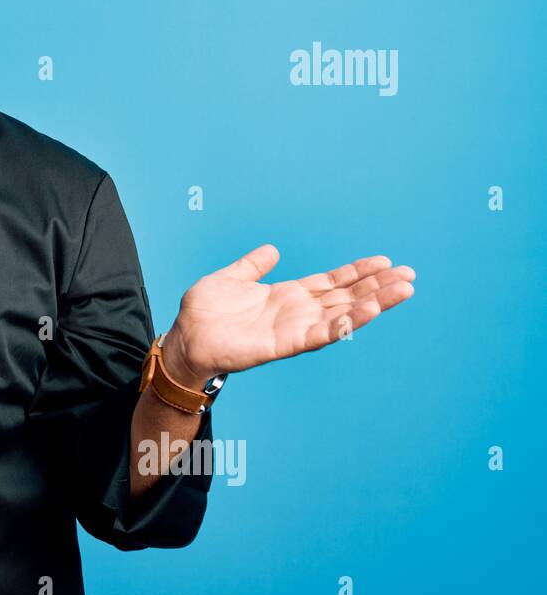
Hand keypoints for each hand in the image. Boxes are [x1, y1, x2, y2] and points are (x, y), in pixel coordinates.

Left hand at [160, 244, 415, 381]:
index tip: (385, 261)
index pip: (330, 282)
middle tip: (409, 273)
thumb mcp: (230, 278)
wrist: (184, 340)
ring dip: (373, 303)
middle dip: (377, 286)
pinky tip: (369, 311)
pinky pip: (320, 334)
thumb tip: (272, 249)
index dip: (357, 272)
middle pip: (345, 296)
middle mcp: (295, 312)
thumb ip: (253, 266)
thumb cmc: (204, 313)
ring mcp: (292, 328)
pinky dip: (345, 323)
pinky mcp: (283, 344)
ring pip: (341, 314)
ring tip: (403, 290)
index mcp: (286, 295)